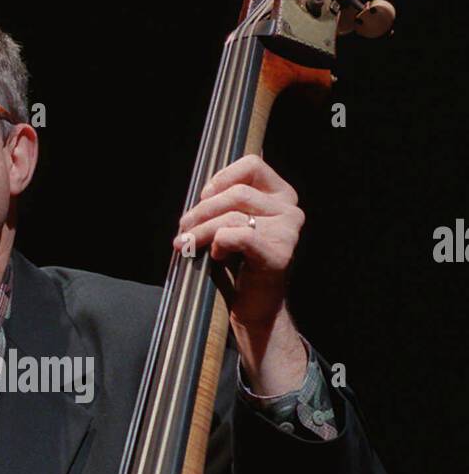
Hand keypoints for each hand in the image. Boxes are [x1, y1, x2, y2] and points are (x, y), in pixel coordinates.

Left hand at [172, 153, 303, 328]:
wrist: (255, 307)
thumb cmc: (240, 265)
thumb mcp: (232, 224)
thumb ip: (225, 203)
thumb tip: (202, 194)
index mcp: (282, 196)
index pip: (252, 165)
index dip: (222, 178)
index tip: (203, 197)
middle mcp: (290, 210)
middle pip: (237, 193)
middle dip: (203, 211)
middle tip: (184, 229)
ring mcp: (288, 232)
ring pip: (233, 215)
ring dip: (202, 230)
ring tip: (188, 243)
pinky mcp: (279, 254)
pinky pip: (239, 236)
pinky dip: (219, 243)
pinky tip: (216, 255)